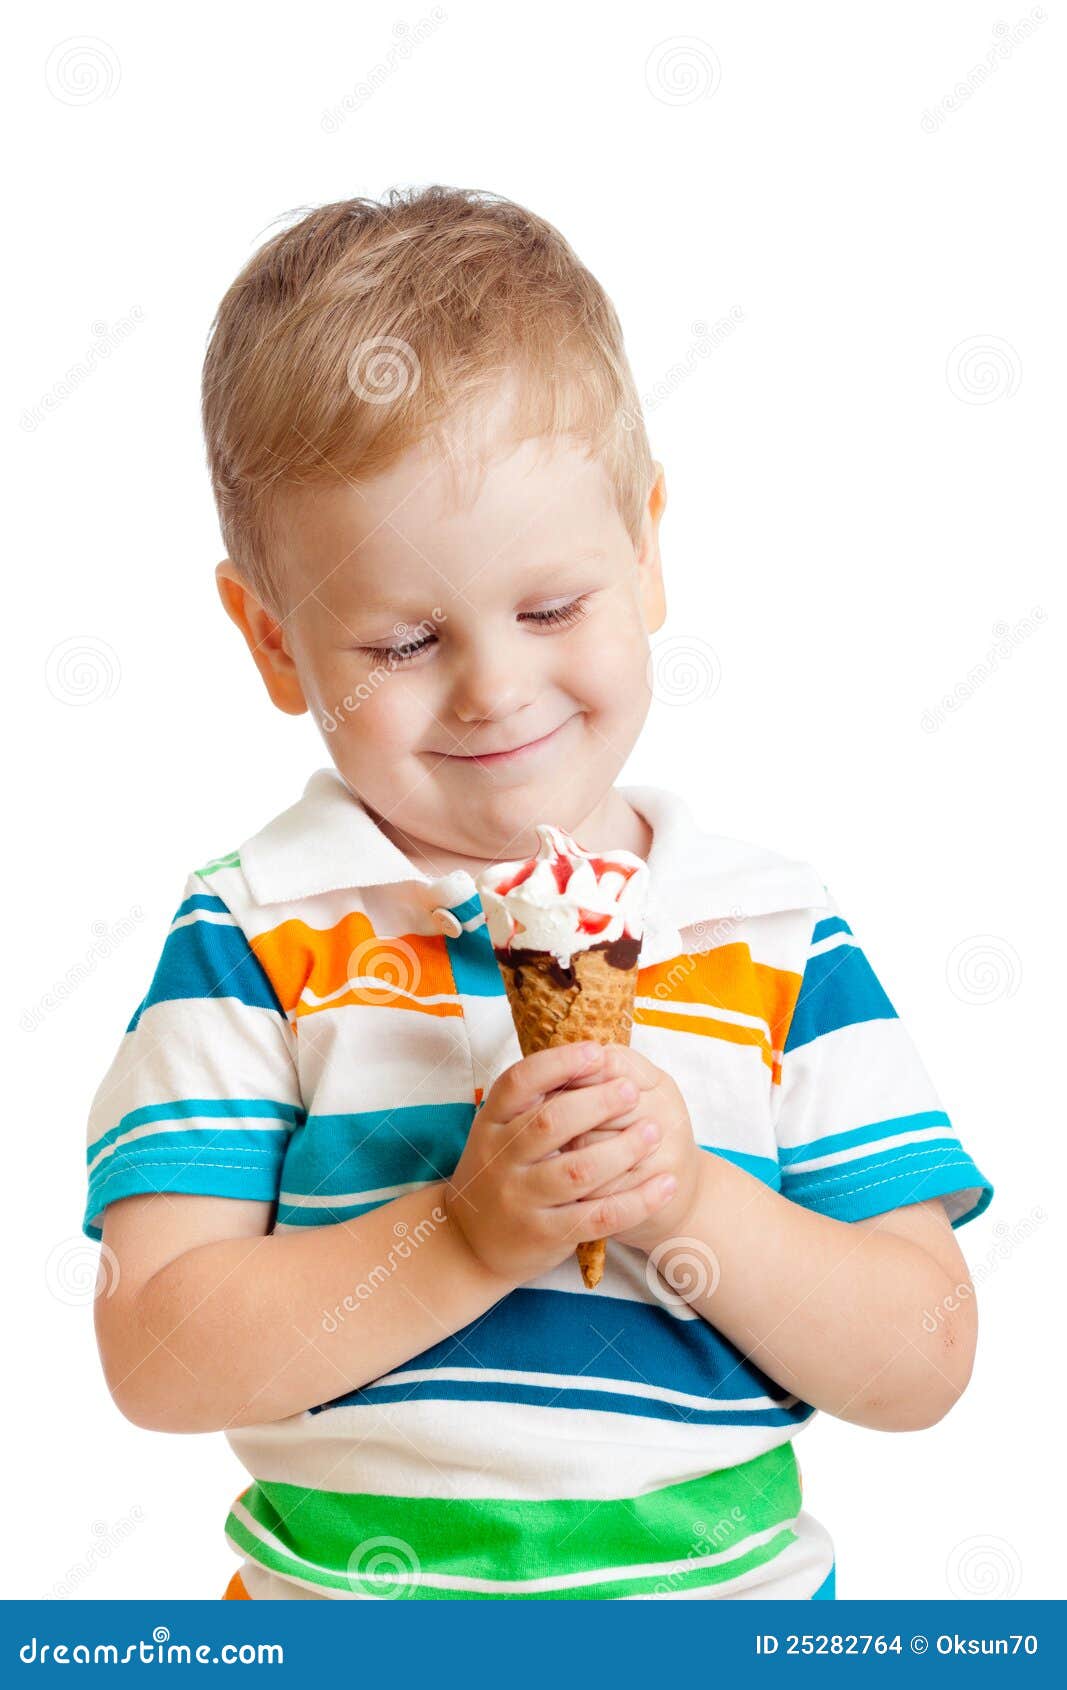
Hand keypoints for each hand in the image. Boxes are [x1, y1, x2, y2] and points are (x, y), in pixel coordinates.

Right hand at [443, 1042, 676, 1283]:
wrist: (471, 1243)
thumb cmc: (501, 1171)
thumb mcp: (500, 1131)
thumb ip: (535, 1099)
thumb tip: (594, 1054)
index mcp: (491, 1123)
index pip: (519, 1083)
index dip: (558, 1063)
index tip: (596, 1051)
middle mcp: (501, 1159)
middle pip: (550, 1123)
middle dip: (597, 1102)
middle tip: (631, 1091)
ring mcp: (522, 1199)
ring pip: (579, 1171)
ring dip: (623, 1149)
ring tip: (653, 1131)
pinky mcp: (546, 1234)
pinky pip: (599, 1216)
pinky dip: (637, 1201)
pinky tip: (664, 1186)